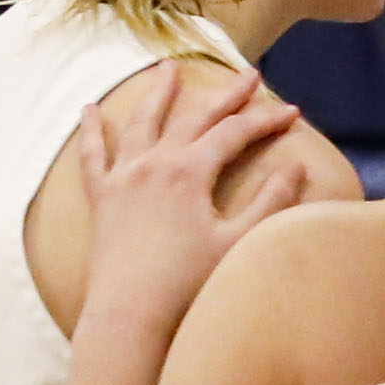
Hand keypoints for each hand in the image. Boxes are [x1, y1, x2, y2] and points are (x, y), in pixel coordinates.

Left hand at [74, 64, 311, 345]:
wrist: (129, 315)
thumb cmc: (186, 285)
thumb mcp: (238, 243)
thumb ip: (270, 202)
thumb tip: (297, 167)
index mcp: (190, 171)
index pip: (234, 133)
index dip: (265, 120)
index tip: (291, 112)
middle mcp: (154, 163)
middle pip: (194, 117)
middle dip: (225, 95)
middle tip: (248, 74)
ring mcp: (124, 178)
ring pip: (141, 122)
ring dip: (157, 93)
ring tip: (168, 68)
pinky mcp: (102, 199)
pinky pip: (93, 156)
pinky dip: (91, 131)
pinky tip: (88, 110)